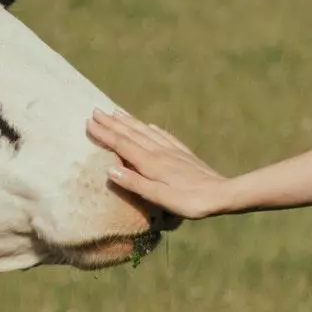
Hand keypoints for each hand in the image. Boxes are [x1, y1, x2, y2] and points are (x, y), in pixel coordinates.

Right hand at [88, 107, 231, 222]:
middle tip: (95, 111)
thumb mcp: (160, 198)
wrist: (222, 194)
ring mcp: (172, 151)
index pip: (122, 145)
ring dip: (128, 122)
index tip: (89, 122)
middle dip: (112, 123)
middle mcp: (159, 152)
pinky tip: (148, 125)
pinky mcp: (183, 153)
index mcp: (150, 163)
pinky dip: (152, 129)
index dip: (104, 134)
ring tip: (116, 112)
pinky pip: (163, 136)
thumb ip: (134, 183)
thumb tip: (108, 170)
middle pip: (131, 134)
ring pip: (145, 131)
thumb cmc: (190, 201)